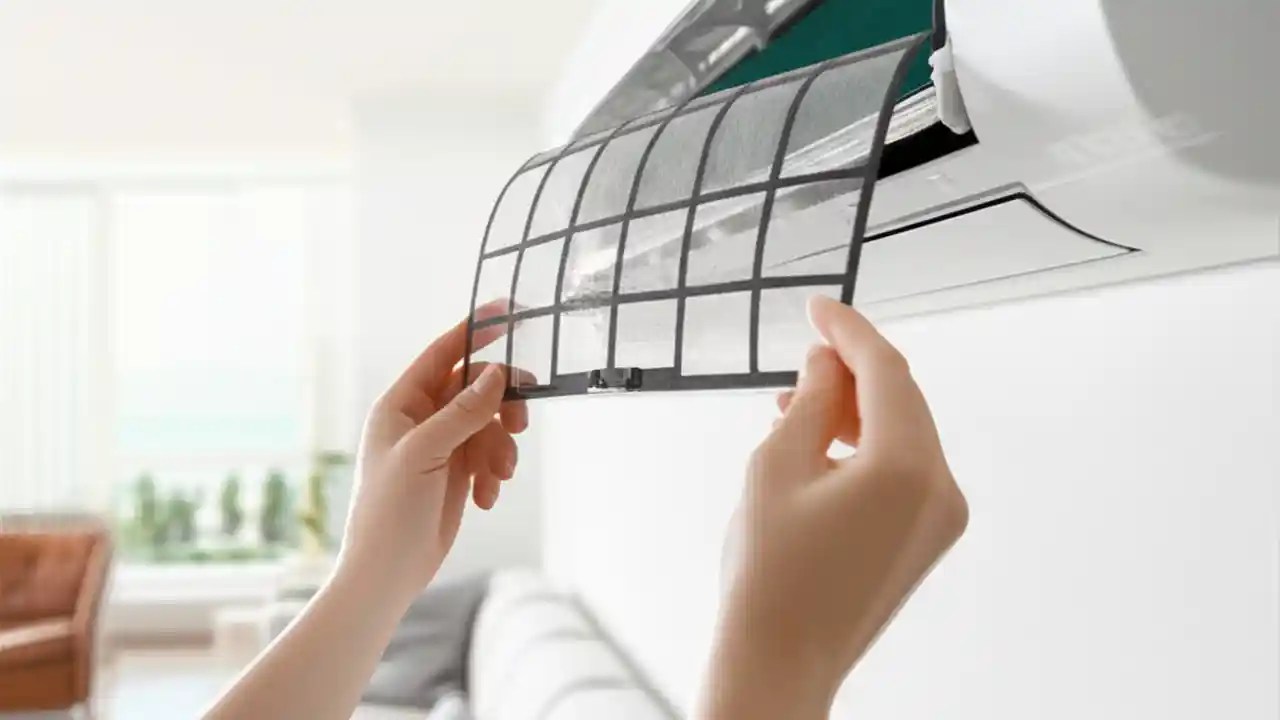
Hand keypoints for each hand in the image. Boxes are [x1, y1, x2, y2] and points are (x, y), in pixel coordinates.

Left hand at [336, 302, 529, 603]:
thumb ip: (463, 411)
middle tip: (518, 424)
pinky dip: (494, 473)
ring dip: (500, 448)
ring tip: (498, 476)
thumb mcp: (425, 454)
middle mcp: (419, 420)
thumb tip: (497, 374)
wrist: (388, 573)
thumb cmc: (389, 512)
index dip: (474, 331)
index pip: (442, 355)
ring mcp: (440, 447)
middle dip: (500, 406)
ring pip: (488, 424)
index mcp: (399, 406)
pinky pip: (488, 455)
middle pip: (474, 389)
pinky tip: (486, 498)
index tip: (507, 312)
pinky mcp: (456, 473)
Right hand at [700, 296, 967, 718]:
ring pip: (902, 434)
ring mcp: (940, 519)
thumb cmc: (770, 575)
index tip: (819, 306)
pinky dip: (865, 448)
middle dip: (851, 371)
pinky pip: (903, 470)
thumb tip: (828, 363)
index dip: (849, 331)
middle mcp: (940, 490)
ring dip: (853, 410)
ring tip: (792, 408)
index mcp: (907, 468)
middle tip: (804, 351)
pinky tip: (819, 446)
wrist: (780, 661)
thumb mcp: (776, 465)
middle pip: (901, 400)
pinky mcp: (926, 539)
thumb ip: (809, 402)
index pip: (886, 371)